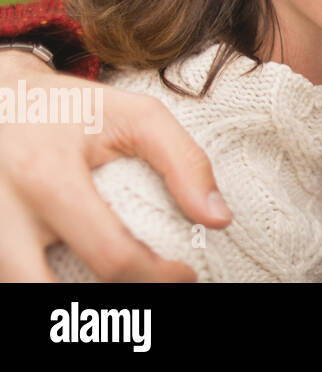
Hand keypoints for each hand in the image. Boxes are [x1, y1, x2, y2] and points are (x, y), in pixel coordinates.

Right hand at [0, 48, 231, 280]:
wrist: (0, 96)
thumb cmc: (73, 107)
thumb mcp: (135, 116)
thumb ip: (183, 161)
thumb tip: (218, 219)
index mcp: (47, 178)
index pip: (110, 255)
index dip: (158, 276)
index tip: (185, 273)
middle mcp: (4, 214)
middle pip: (51, 295)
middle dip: (105, 308)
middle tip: (144, 288)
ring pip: (20, 292)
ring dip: (69, 302)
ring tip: (113, 285)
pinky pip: (8, 278)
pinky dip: (42, 283)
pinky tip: (75, 275)